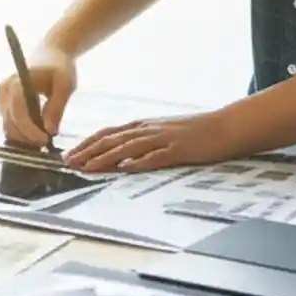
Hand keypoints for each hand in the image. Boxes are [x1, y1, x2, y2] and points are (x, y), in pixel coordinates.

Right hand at [0, 46, 77, 146]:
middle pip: (10, 123)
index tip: (45, 140)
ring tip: (44, 138)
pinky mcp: (4, 104)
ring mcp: (2, 97)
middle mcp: (4, 90)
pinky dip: (22, 132)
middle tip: (48, 142)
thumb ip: (56, 108)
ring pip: (8, 127)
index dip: (30, 130)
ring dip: (25, 138)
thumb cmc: (60, 67)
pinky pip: (10, 124)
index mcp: (17, 82)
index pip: (18, 112)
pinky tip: (37, 133)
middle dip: (28, 137)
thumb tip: (50, 131)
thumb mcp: (65, 85)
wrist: (51, 54)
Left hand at [65, 111, 238, 172]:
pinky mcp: (179, 149)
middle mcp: (149, 129)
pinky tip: (125, 169)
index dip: (87, 143)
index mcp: (143, 126)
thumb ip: (143, 140)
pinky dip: (139, 162)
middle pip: (112, 139)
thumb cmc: (196, 131)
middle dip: (88, 151)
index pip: (108, 133)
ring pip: (128, 148)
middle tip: (69, 163)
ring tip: (87, 167)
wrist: (227, 126)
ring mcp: (163, 138)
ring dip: (105, 158)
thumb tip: (121, 155)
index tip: (70, 154)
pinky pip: (156, 156)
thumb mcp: (163, 132)